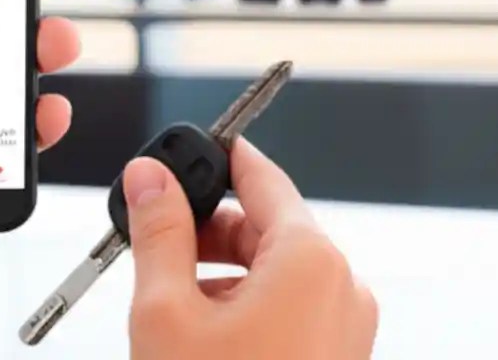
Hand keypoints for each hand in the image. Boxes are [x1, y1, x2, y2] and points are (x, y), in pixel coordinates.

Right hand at [124, 138, 377, 359]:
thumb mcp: (165, 312)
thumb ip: (158, 232)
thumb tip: (151, 179)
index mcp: (310, 260)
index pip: (262, 177)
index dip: (216, 160)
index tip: (184, 156)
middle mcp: (342, 286)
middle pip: (270, 224)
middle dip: (211, 230)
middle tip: (158, 243)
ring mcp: (346, 327)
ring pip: (278, 268)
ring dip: (225, 272)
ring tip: (175, 307)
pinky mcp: (337, 357)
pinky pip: (291, 306)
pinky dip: (247, 305)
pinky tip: (204, 336)